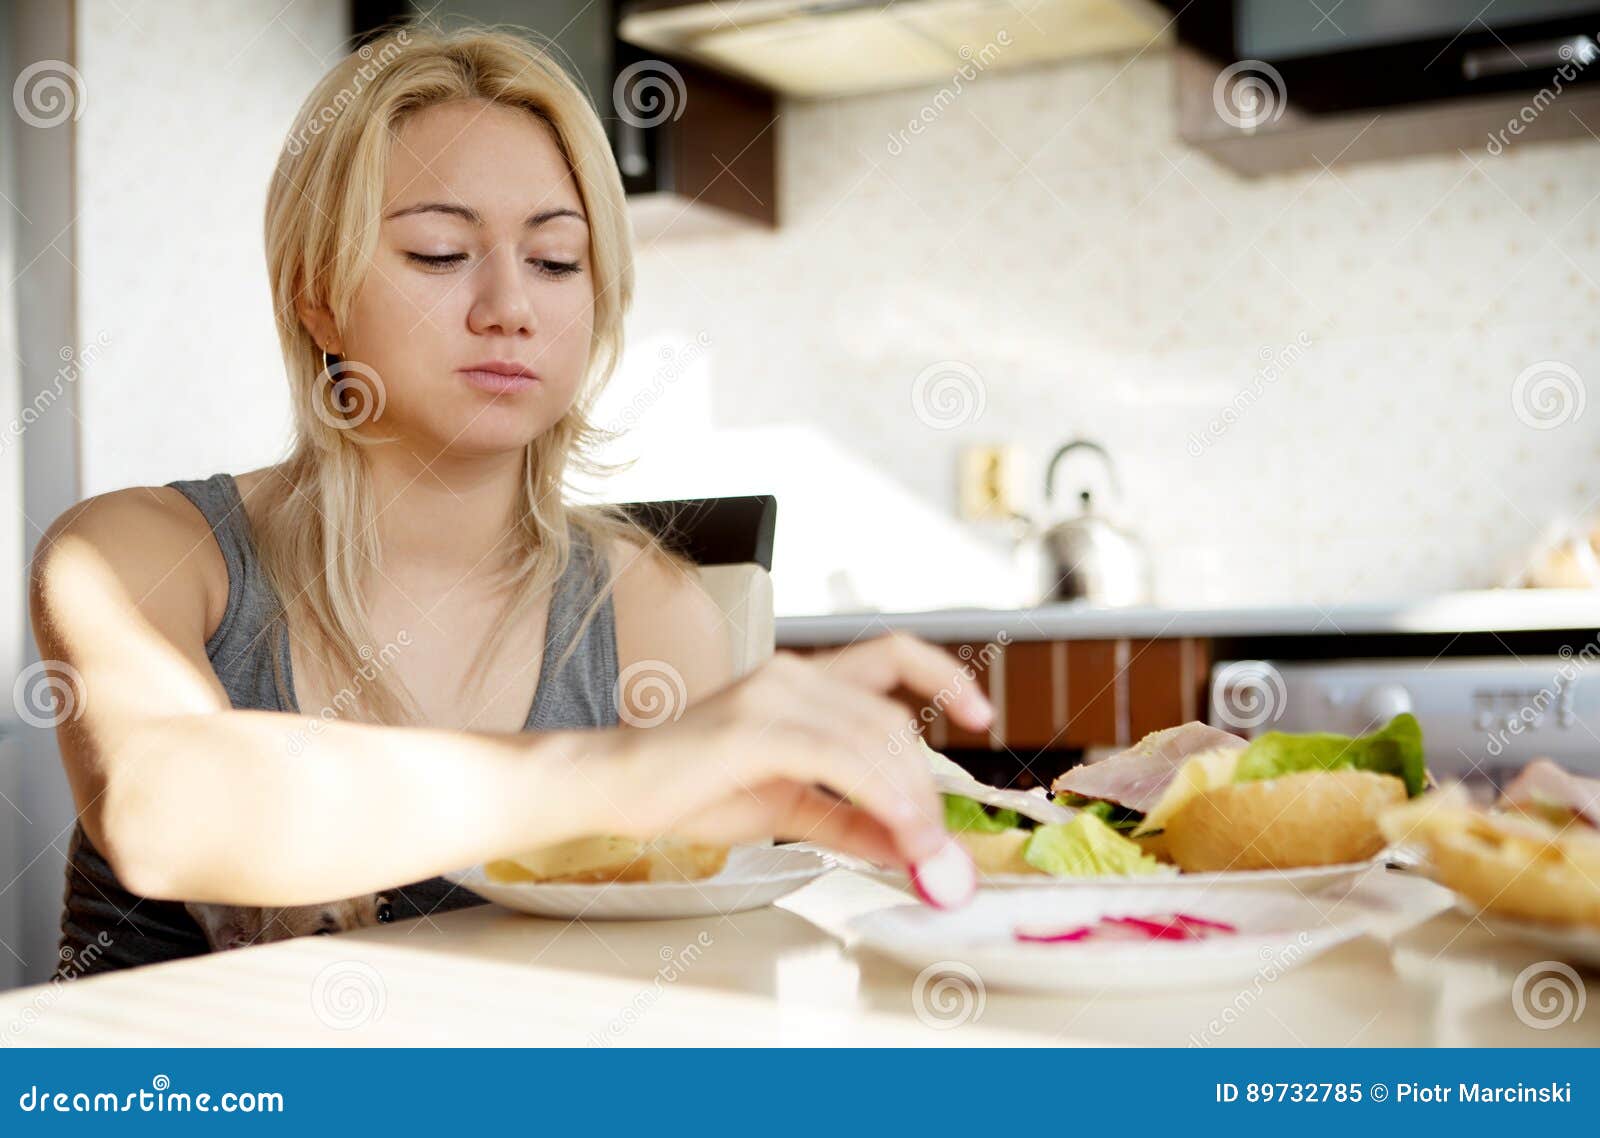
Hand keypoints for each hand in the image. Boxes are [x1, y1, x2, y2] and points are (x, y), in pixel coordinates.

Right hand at [601, 632, 992, 903]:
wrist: (614, 788)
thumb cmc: (690, 788)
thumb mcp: (787, 808)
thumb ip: (851, 822)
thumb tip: (912, 848)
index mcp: (801, 682)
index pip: (891, 654)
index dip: (944, 675)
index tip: (982, 716)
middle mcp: (792, 676)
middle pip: (892, 719)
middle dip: (928, 784)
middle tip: (940, 844)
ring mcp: (772, 696)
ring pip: (876, 737)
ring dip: (912, 798)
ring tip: (925, 849)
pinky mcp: (753, 728)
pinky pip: (839, 756)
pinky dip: (880, 793)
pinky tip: (897, 829)